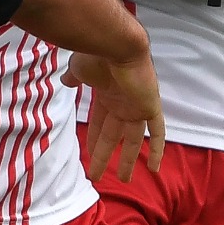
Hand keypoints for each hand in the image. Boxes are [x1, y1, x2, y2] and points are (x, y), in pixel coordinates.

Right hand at [64, 49, 163, 182]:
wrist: (115, 45)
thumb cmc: (95, 55)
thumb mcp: (78, 69)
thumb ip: (75, 77)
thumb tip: (66, 81)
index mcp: (106, 95)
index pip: (99, 123)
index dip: (94, 139)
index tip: (88, 155)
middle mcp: (122, 103)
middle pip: (113, 135)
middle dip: (105, 155)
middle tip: (98, 176)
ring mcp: (136, 107)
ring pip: (133, 139)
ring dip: (129, 159)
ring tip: (125, 179)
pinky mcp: (149, 108)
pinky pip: (157, 132)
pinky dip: (158, 149)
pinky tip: (155, 168)